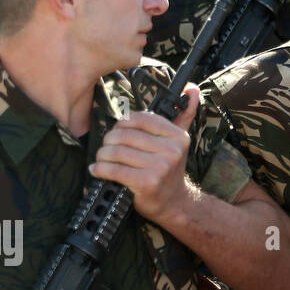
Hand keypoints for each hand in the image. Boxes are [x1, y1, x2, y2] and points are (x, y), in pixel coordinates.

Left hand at [88, 82, 199, 223]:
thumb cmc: (169, 168)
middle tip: (106, 149)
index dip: (121, 125)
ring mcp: (160, 167)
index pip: (138, 119)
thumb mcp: (178, 140)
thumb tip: (191, 87)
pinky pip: (113, 169)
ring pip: (115, 152)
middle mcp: (171, 150)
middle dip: (108, 142)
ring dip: (102, 156)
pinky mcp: (147, 183)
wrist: (174, 202)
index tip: (118, 134)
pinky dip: (100, 169)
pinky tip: (97, 171)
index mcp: (177, 135)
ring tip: (101, 160)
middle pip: (123, 135)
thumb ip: (183, 113)